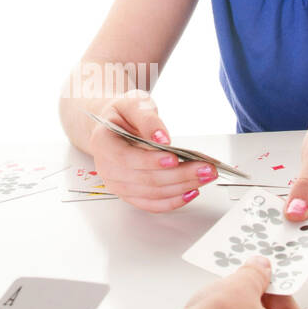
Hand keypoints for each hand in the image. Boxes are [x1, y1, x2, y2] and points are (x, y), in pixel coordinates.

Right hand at [88, 90, 217, 211]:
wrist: (113, 126)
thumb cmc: (123, 115)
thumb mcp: (134, 104)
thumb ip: (148, 119)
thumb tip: (162, 138)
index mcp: (102, 142)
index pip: (125, 158)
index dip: (150, 161)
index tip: (175, 157)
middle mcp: (107, 167)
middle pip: (144, 179)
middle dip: (179, 175)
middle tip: (205, 168)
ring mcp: (117, 184)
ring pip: (152, 193)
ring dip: (182, 188)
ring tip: (204, 177)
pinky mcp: (130, 194)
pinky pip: (152, 204)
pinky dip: (173, 201)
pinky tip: (191, 191)